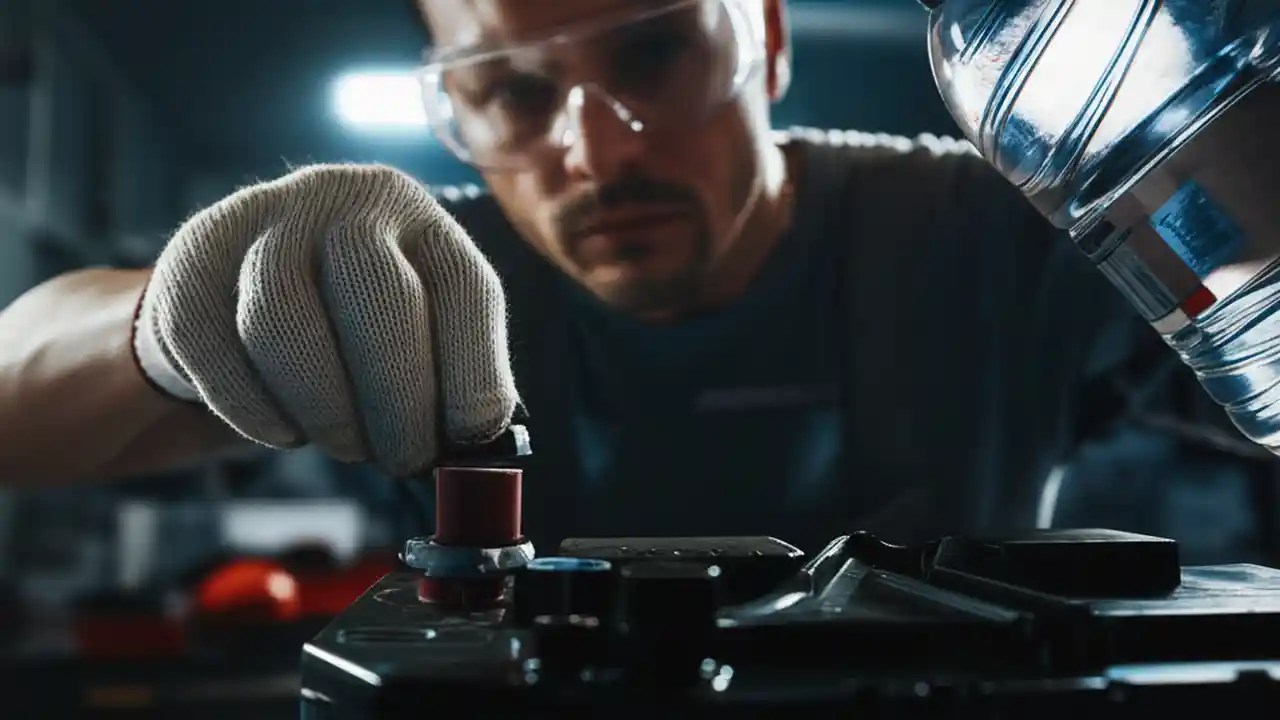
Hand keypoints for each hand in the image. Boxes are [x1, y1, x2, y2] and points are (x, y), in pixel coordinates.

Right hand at [132, 164, 518, 475]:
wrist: (240, 306)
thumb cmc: (351, 339)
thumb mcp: (417, 343)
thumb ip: (450, 390)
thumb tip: (477, 458)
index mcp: (423, 219)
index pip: (467, 289)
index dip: (474, 373)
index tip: (469, 439)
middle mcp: (347, 198)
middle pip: (379, 303)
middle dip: (398, 403)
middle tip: (403, 460)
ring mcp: (264, 215)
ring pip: (284, 323)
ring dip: (324, 410)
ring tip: (346, 444)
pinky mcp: (193, 253)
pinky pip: (212, 344)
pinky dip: (253, 410)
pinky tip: (285, 432)